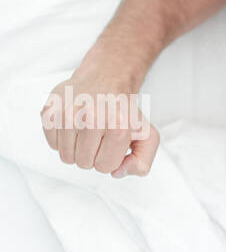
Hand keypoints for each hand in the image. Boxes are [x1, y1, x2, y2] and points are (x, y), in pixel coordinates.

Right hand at [40, 52, 159, 176]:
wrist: (106, 78)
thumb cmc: (124, 110)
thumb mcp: (147, 137)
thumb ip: (141, 163)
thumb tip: (117, 173)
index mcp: (117, 126)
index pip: (104, 167)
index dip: (109, 159)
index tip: (112, 144)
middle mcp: (91, 118)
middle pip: (83, 163)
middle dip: (92, 155)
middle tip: (99, 136)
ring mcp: (68, 113)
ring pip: (66, 156)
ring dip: (77, 148)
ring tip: (86, 131)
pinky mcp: (50, 110)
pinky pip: (52, 144)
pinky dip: (63, 140)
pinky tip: (73, 125)